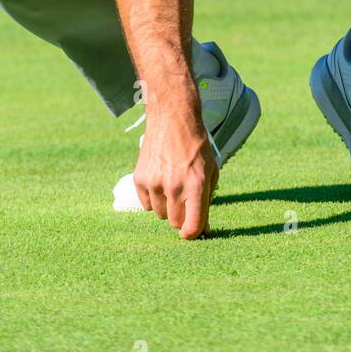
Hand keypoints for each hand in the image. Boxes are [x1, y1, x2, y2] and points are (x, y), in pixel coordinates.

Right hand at [133, 90, 218, 238]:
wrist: (172, 118)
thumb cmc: (196, 145)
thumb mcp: (210, 170)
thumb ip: (207, 200)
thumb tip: (205, 229)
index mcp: (196, 185)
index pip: (192, 227)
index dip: (194, 233)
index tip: (193, 231)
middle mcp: (175, 186)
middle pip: (175, 223)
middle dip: (182, 216)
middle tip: (185, 199)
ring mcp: (155, 183)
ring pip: (160, 214)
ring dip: (167, 206)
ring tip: (173, 184)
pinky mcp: (140, 179)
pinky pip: (146, 204)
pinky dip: (153, 198)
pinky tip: (160, 179)